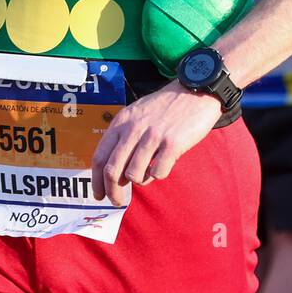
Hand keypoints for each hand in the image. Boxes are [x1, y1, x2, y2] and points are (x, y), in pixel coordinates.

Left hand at [91, 79, 222, 204]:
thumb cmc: (166, 106)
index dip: (96, 181)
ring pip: (135, 174)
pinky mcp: (172, 144)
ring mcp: (152, 136)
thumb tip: (116, 170)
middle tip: (118, 201)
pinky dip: (158, 175)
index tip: (99, 194)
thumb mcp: (137, 114)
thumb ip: (124, 136)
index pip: (99, 157)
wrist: (194, 91)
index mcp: (121, 122)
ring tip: (147, 175)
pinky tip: (163, 165)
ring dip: (139, 181)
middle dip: (113, 191)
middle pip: (113, 171)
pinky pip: (158, 172)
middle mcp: (133, 129)